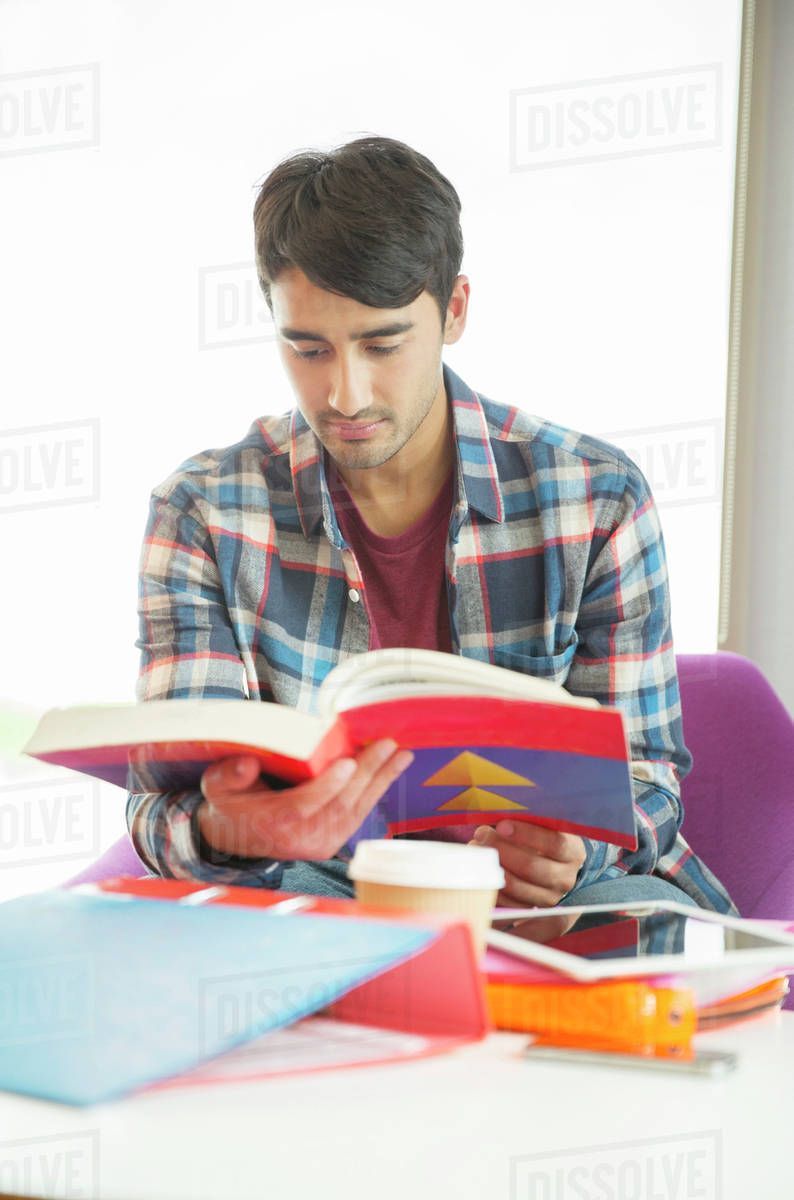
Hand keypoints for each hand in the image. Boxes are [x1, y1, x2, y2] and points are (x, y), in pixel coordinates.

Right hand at [197, 739, 413, 861]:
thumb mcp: (216, 786)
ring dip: (380, 781)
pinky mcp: (332, 841)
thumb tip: (246, 763)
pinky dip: (376, 790)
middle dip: (366, 773)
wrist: (235, 836)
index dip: (327, 786)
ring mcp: (320, 843)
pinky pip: (358, 814)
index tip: (347, 763)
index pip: (303, 806)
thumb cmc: (229, 803)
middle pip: (338, 805)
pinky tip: (392, 769)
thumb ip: (228, 775)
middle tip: (386, 745)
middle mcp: (300, 838)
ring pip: (355, 810)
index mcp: (271, 823)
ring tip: (401, 755)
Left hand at [469, 820, 585, 907]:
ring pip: (518, 888)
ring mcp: (549, 898)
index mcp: (573, 852)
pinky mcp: (531, 910)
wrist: (556, 865)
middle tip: (481, 835)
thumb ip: (530, 819)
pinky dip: (490, 887)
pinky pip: (508, 903)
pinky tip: (479, 871)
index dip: (528, 834)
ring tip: (476, 851)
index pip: (555, 843)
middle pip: (533, 867)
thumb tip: (500, 809)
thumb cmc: (544, 837)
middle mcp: (565, 878)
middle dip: (502, 849)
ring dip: (493, 869)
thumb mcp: (546, 826)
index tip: (502, 825)